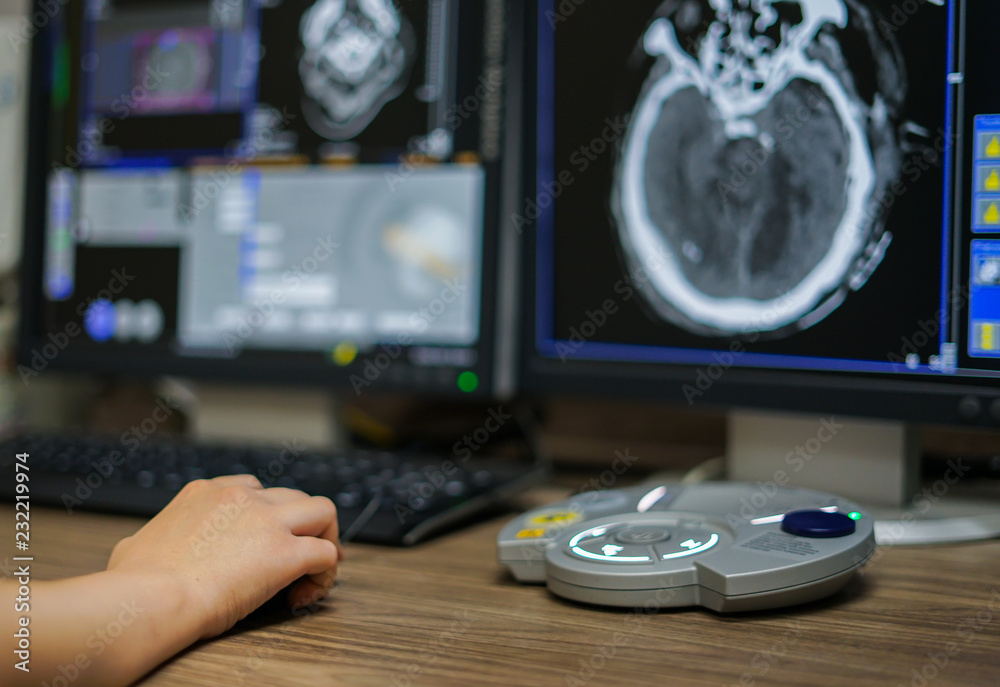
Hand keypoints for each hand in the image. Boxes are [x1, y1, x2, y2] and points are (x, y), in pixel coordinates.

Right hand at [106, 475, 343, 638]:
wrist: (150, 598)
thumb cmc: (135, 581)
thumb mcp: (134, 545)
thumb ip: (147, 540)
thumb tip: (138, 550)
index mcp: (205, 494)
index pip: (253, 489)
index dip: (264, 516)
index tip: (262, 542)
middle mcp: (241, 499)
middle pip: (294, 497)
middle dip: (300, 527)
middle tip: (296, 557)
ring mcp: (267, 522)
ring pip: (324, 511)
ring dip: (325, 539)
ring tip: (313, 572)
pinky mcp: (285, 553)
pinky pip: (327, 554)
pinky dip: (325, 574)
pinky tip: (305, 595)